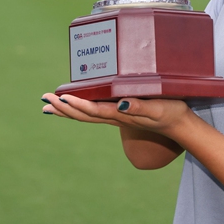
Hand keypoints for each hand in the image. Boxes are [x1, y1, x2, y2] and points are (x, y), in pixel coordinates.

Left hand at [41, 92, 196, 137]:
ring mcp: (115, 116)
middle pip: (83, 114)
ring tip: (47, 106)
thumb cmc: (170, 113)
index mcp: (121, 114)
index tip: (61, 98)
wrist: (178, 125)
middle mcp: (114, 116)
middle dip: (63, 108)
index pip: (93, 110)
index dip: (77, 105)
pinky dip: (78, 109)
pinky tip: (72, 105)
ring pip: (85, 115)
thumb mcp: (158, 109)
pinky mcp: (118, 113)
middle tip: (44, 99)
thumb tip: (121, 105)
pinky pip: (93, 112)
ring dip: (65, 111)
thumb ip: (140, 106)